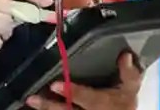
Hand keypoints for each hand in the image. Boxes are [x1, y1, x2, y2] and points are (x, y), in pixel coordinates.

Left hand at [25, 52, 142, 109]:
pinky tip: (31, 107)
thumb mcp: (131, 89)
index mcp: (103, 103)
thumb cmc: (124, 103)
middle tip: (33, 98)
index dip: (72, 92)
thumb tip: (125, 55)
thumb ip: (129, 73)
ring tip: (29, 101)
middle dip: (50, 106)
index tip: (55, 84)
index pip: (88, 99)